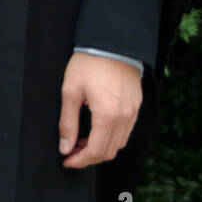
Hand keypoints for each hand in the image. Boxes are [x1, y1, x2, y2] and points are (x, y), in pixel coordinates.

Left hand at [58, 52, 142, 168]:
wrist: (112, 41)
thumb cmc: (89, 63)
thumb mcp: (71, 90)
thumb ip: (67, 122)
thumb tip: (65, 147)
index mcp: (107, 116)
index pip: (95, 151)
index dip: (80, 161)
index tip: (67, 160)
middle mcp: (124, 118)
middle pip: (109, 151)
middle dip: (89, 157)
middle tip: (72, 151)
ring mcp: (133, 112)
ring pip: (119, 143)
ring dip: (101, 148)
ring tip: (82, 141)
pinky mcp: (136, 105)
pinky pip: (126, 131)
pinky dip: (112, 137)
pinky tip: (98, 129)